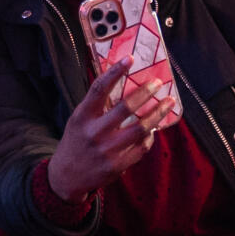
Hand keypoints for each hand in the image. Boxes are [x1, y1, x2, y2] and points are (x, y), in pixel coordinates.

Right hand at [48, 61, 177, 199]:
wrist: (66, 177)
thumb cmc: (76, 142)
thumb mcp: (78, 120)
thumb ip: (96, 105)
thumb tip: (122, 82)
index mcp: (83, 116)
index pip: (100, 89)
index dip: (115, 72)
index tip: (130, 58)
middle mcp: (94, 132)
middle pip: (126, 108)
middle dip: (146, 92)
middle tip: (158, 83)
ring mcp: (107, 150)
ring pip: (140, 128)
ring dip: (158, 113)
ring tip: (168, 102)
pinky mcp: (117, 165)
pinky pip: (141, 148)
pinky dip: (150, 137)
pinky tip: (154, 129)